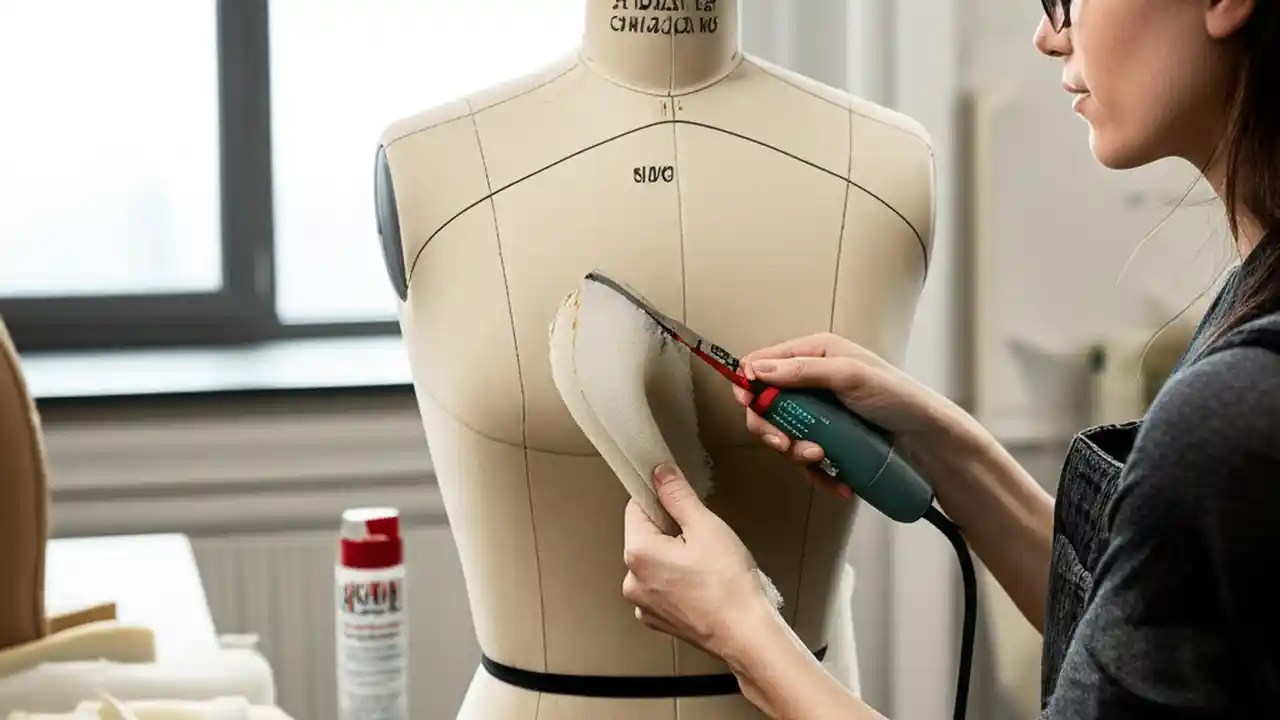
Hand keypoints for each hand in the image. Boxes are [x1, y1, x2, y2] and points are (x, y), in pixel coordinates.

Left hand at [622, 463, 775, 659]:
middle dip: (671, 531)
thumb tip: (660, 472)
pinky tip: (701, 585)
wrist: (744, 634)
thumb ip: (677, 495)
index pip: (636, 508)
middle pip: (645, 536)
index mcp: (638, 552)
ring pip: (654, 562)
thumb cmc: (728, 584)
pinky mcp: (656, 618)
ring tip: (706, 566)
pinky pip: (661, 587)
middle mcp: (632, 580)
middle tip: (703, 539)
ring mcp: (643, 603)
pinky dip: (676, 581)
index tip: (681, 503)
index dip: (660, 499)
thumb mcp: (706, 526)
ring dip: (674, 557)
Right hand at [733, 332, 960, 497]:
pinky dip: (815, 472)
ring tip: (821, 458)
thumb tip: (756, 370)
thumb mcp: (850, 375)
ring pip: (783, 435)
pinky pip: (806, 459)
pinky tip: (835, 481)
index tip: (749, 405)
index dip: (749, 384)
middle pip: (766, 404)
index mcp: (815, 354)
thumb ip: (802, 371)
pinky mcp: (828, 443)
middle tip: (784, 444)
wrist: (931, 441)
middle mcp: (812, 382)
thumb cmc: (898, 397)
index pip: (764, 363)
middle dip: (771, 428)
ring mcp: (819, 415)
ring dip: (796, 451)